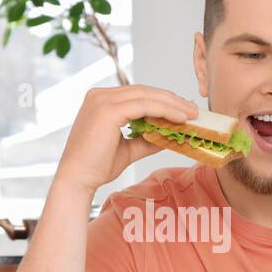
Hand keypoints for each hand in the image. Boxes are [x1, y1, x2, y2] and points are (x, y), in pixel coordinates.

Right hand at [55, 85, 197, 193]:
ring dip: (172, 105)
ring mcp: (103, 100)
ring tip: (191, 114)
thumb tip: (170, 135)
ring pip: (147, 96)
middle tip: (193, 110)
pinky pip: (144, 106)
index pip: (137, 94)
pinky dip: (165, 110)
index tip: (182, 108)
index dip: (162, 100)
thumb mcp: (128, 149)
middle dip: (171, 100)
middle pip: (144, 91)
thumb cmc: (96, 166)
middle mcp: (100, 95)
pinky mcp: (108, 110)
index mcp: (101, 100)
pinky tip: (180, 119)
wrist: (78, 179)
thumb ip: (147, 139)